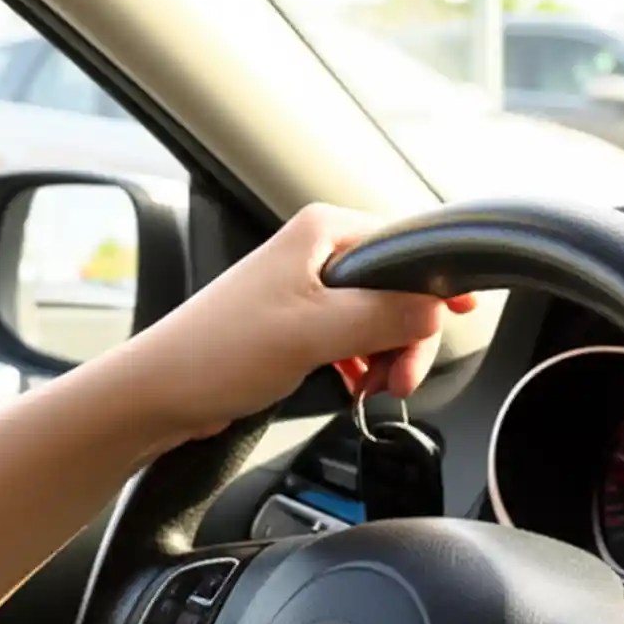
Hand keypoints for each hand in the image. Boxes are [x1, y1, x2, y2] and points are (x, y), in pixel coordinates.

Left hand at [130, 202, 475, 440]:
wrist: (161, 393)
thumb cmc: (218, 352)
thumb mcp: (316, 331)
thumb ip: (386, 315)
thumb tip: (440, 310)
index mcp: (325, 230)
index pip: (410, 247)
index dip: (438, 286)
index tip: (463, 319)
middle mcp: (319, 250)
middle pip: (401, 288)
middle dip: (409, 338)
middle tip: (400, 379)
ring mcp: (311, 287)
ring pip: (382, 317)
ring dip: (388, 356)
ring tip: (372, 388)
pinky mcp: (302, 321)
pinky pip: (358, 337)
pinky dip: (366, 363)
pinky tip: (356, 385)